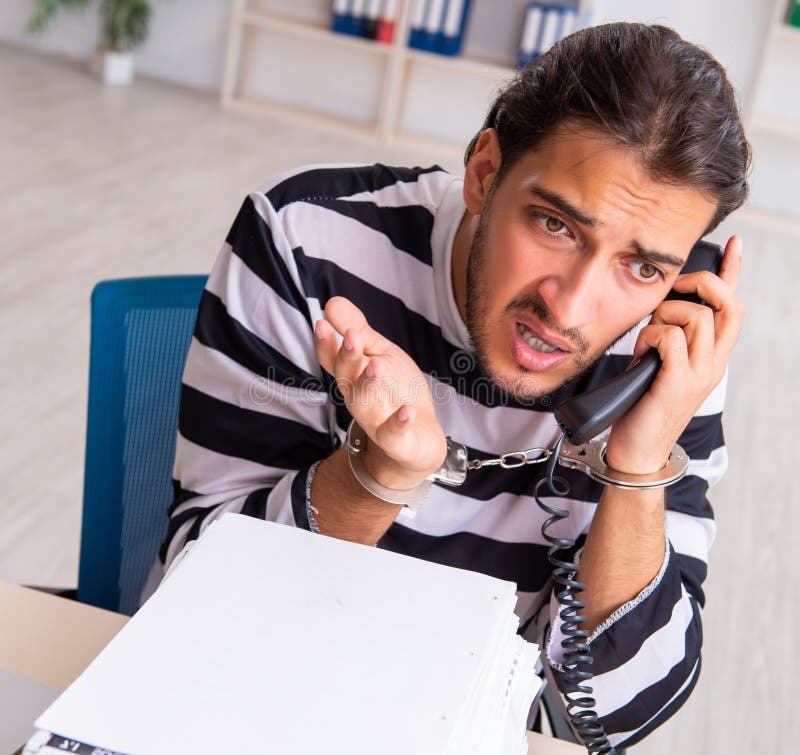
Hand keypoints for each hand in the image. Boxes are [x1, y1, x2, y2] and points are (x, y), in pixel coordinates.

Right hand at [313, 296, 447, 488]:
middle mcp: (358, 397)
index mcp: (353, 375)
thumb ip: (359, 331)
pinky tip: (407, 411)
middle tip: (353, 336)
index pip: (333, 359)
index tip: (322, 321)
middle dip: (348, 357)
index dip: (326, 343)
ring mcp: (375, 420)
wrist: (418, 438)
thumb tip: (332, 302)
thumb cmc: (397, 391)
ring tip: (377, 365)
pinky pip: (392, 434)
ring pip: (363, 404)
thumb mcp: (381, 354)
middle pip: (346, 377)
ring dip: (368, 384)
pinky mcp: (395, 441)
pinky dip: (398, 423)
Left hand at [605, 235, 744, 473]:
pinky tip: (640, 354)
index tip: (734, 244)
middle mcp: (714, 363)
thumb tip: (659, 310)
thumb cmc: (643, 406)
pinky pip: (670, 338)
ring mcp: (700, 374)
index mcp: (712, 357)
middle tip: (672, 289)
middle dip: (699, 284)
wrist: (638, 450)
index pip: (732, 307)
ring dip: (662, 318)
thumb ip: (669, 339)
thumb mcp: (661, 366)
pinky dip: (650, 337)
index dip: (733, 272)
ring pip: (695, 316)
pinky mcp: (677, 383)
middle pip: (727, 304)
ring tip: (646, 341)